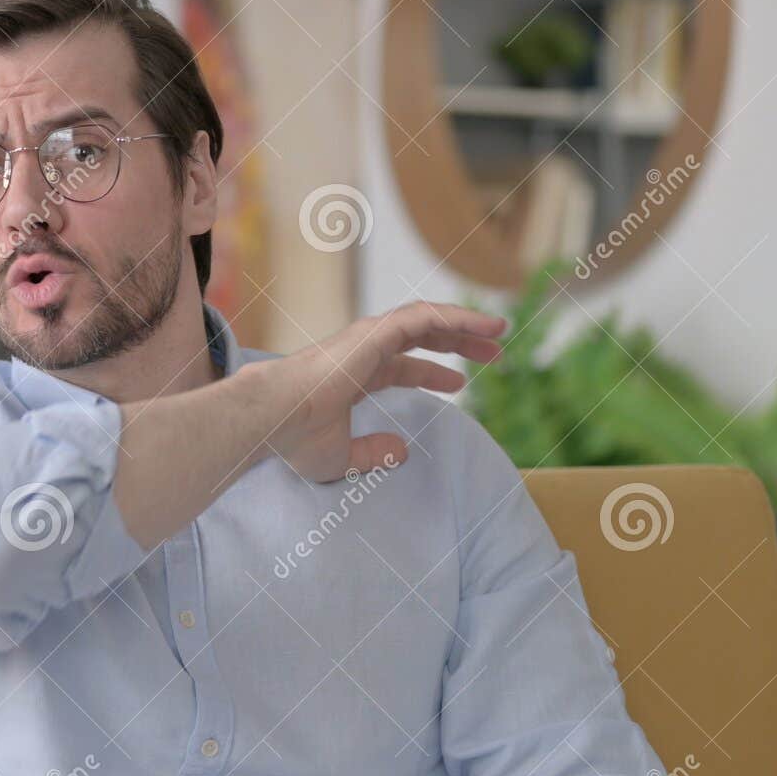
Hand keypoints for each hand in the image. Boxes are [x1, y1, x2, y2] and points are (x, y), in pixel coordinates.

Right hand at [250, 301, 505, 482]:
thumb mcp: (341, 459)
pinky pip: (425, 317)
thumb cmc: (297, 438)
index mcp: (355, 373)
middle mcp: (364, 350)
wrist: (276, 417)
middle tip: (493, 353)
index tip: (462, 382)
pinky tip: (483, 327)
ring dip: (465, 323)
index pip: (402, 366)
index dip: (433, 373)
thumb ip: (372, 454)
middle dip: (458, 342)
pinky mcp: (376, 331)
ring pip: (428, 318)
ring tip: (500, 331)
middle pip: (422, 337)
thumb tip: (402, 452)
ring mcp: (370, 336)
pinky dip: (456, 317)